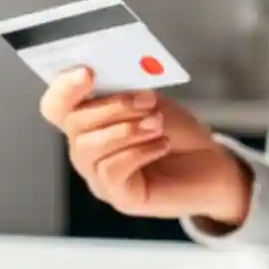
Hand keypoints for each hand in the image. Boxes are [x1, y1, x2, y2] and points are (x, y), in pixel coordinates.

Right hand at [38, 68, 252, 226]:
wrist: (212, 164)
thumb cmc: (178, 132)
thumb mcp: (151, 102)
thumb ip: (125, 89)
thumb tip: (107, 74)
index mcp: (90, 121)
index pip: (57, 106)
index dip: (64, 87)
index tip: (88, 72)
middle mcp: (87, 149)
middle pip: (73, 124)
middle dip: (112, 107)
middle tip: (147, 101)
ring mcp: (99, 176)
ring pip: (88, 149)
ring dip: (127, 130)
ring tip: (158, 124)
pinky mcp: (119, 197)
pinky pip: (110, 172)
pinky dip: (138, 152)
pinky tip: (161, 144)